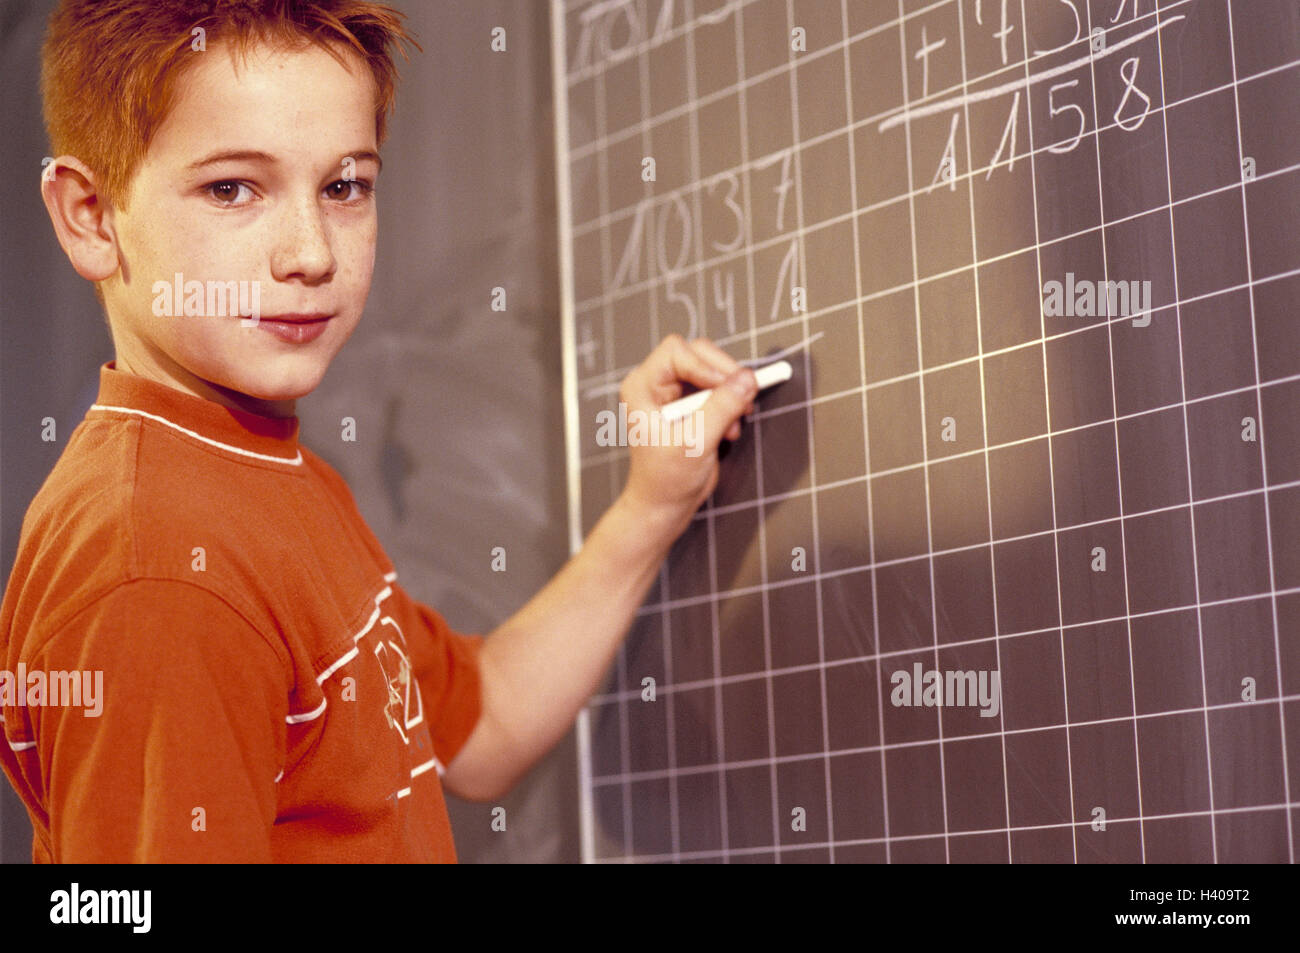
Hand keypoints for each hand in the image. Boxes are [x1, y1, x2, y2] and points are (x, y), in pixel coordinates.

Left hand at [616, 335, 757, 524]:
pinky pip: (719, 388)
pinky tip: (730, 430)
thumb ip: (722, 408)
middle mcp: (656, 384)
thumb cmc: (666, 478)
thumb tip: (748, 379)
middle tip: (743, 397)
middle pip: (698, 353)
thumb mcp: (695, 442)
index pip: (677, 352)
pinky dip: (731, 405)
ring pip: (713, 369)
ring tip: (734, 423)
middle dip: (723, 376)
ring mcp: (675, 393)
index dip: (706, 366)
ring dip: (730, 393)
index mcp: (642, 386)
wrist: (666, 505)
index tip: (730, 387)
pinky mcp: (692, 405)